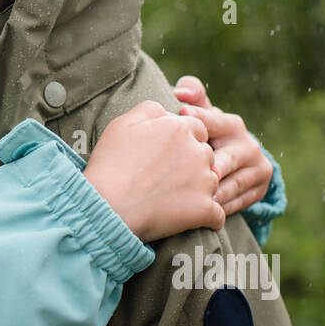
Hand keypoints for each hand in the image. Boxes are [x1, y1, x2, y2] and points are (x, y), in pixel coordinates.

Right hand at [83, 100, 225, 241]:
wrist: (108, 205)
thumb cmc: (112, 163)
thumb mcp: (123, 123)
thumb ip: (151, 109)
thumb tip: (166, 111)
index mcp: (181, 128)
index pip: (197, 130)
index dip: (181, 142)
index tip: (165, 154)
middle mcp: (198, 152)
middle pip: (206, 155)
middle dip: (192, 164)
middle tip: (164, 176)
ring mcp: (204, 182)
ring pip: (211, 182)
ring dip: (198, 189)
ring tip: (170, 197)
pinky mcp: (204, 209)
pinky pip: (216, 214)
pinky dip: (204, 216)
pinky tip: (186, 217)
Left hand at [173, 75, 273, 215]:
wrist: (234, 161)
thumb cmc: (206, 134)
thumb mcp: (201, 115)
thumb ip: (191, 97)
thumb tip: (181, 91)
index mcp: (230, 124)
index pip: (211, 121)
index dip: (196, 120)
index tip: (181, 117)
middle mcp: (247, 144)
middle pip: (224, 159)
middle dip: (206, 168)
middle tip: (185, 176)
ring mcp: (257, 167)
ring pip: (230, 184)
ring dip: (211, 193)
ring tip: (188, 200)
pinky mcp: (260, 189)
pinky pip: (237, 202)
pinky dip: (219, 208)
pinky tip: (200, 213)